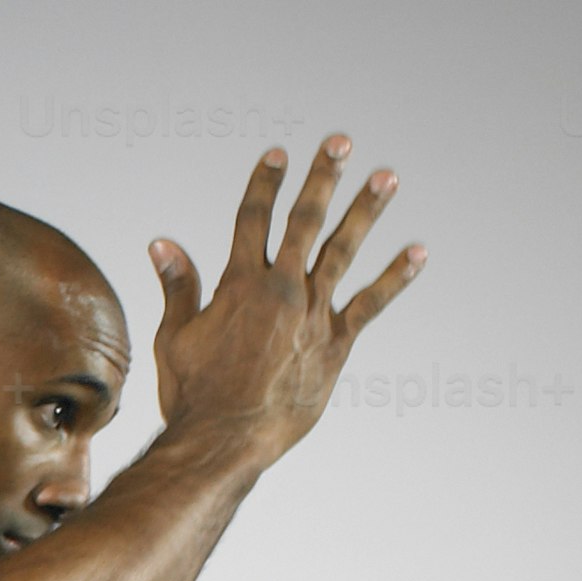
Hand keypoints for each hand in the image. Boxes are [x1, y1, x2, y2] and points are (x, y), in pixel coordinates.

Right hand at [149, 136, 422, 462]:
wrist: (226, 438)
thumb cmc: (193, 394)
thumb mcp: (174, 337)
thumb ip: (178, 287)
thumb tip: (163, 245)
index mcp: (240, 284)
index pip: (252, 219)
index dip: (264, 184)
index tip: (277, 155)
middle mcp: (282, 289)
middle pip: (305, 220)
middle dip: (322, 177)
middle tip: (340, 142)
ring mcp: (313, 313)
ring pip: (344, 250)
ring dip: (366, 210)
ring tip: (386, 177)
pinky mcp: (336, 342)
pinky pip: (371, 303)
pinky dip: (396, 277)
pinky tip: (419, 252)